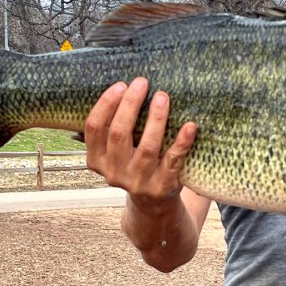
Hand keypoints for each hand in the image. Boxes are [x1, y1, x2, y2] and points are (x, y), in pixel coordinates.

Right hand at [84, 77, 196, 206]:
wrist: (152, 203)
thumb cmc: (133, 163)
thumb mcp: (115, 152)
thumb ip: (113, 128)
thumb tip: (123, 87)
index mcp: (97, 160)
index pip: (94, 128)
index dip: (106, 104)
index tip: (121, 85)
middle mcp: (114, 173)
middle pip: (119, 133)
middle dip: (130, 105)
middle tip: (142, 83)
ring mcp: (138, 181)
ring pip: (147, 146)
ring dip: (156, 119)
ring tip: (162, 97)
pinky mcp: (162, 186)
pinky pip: (173, 160)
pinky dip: (182, 142)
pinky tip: (190, 125)